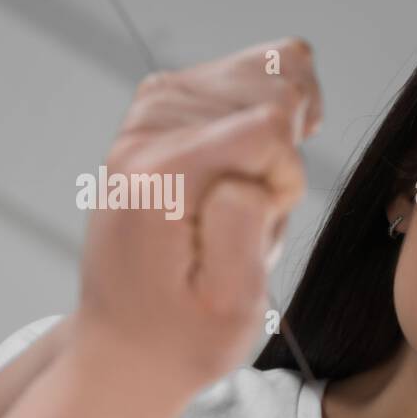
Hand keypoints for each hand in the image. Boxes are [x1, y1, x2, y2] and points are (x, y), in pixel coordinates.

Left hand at [74, 37, 322, 393]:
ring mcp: (144, 120)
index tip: (265, 224)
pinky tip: (259, 149)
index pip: (268, 126)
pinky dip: (260, 107)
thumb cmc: (186, 335)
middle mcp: (143, 136)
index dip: (288, 178)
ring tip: (262, 181)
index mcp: (161, 179)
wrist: (128, 345)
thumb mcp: (232, 307)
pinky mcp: (153, 118)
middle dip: (287, 144)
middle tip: (264, 206)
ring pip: (255, 71)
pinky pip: (230, 77)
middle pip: (266, 85)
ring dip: (278, 124)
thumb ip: (244, 229)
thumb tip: (250, 169)